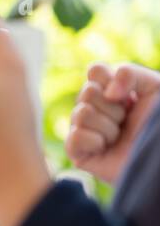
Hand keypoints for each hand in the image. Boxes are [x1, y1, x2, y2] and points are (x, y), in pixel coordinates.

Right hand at [66, 62, 159, 183]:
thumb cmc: (159, 124)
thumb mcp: (154, 87)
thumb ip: (129, 72)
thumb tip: (106, 92)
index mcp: (111, 92)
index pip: (95, 71)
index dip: (109, 80)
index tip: (129, 96)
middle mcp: (95, 109)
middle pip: (87, 92)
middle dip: (113, 108)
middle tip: (126, 121)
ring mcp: (85, 131)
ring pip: (81, 113)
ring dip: (108, 127)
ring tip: (120, 138)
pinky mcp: (79, 154)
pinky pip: (75, 137)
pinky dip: (94, 141)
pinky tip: (106, 148)